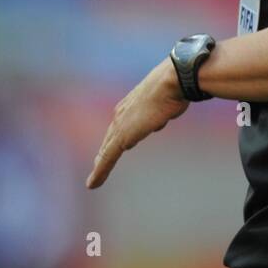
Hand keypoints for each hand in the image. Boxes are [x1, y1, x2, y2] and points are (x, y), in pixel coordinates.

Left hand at [86, 57, 189, 188]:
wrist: (171, 82)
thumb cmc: (175, 87)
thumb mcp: (167, 101)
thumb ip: (160, 113)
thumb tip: (158, 122)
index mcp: (131, 104)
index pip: (120, 124)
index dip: (115, 137)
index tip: (111, 145)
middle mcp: (122, 113)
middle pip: (110, 137)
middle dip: (104, 151)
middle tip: (98, 164)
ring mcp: (120, 125)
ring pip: (106, 150)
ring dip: (101, 164)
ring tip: (95, 176)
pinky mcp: (121, 137)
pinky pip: (107, 158)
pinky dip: (100, 172)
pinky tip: (92, 184)